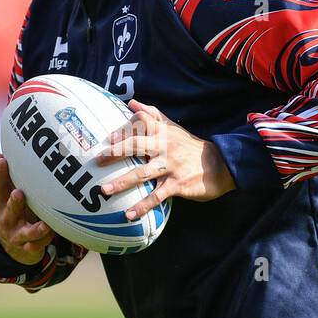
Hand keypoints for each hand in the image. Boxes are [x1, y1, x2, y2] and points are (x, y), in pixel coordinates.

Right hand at [0, 153, 54, 264]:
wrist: (9, 247)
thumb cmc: (12, 213)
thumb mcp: (6, 197)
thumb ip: (6, 179)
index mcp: (1, 203)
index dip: (0, 174)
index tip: (3, 160)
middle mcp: (7, 220)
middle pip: (9, 211)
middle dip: (14, 203)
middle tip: (18, 193)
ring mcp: (17, 235)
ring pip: (25, 233)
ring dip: (35, 229)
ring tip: (45, 225)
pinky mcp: (28, 248)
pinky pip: (37, 246)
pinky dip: (44, 243)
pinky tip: (52, 237)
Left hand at [94, 98, 236, 220]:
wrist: (221, 164)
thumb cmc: (189, 146)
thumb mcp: (173, 128)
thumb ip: (153, 115)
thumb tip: (132, 103)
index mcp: (162, 132)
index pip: (140, 122)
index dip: (123, 128)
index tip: (109, 138)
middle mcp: (164, 146)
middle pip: (137, 145)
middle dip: (116, 152)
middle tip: (97, 160)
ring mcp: (170, 166)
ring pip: (142, 173)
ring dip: (122, 182)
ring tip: (104, 191)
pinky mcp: (177, 184)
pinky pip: (157, 196)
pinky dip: (142, 206)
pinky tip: (129, 215)